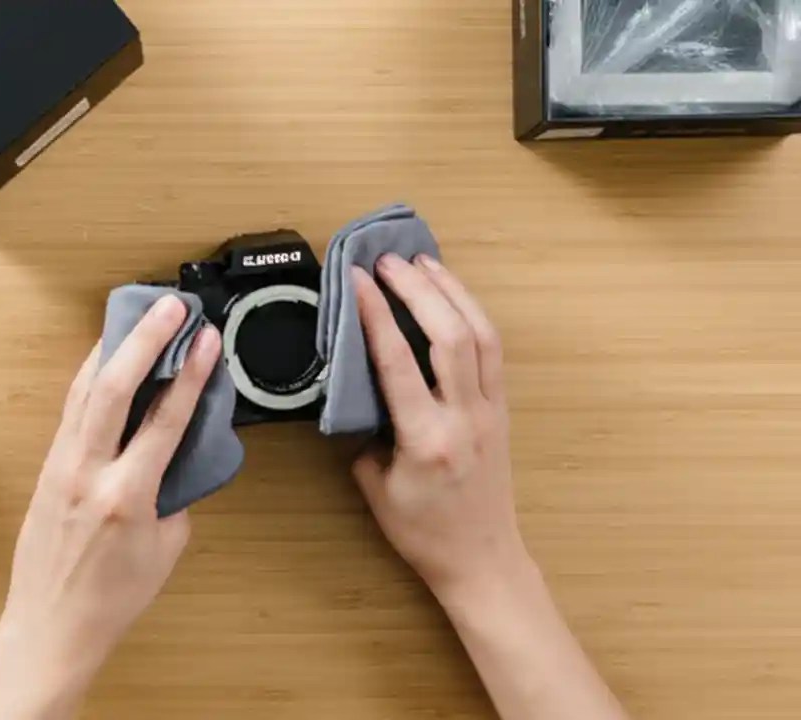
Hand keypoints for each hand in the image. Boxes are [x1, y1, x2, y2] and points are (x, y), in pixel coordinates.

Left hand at [0, 295, 221, 719]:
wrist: (51, 627)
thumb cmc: (112, 599)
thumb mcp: (166, 548)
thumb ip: (175, 492)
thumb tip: (178, 451)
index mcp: (125, 496)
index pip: (164, 418)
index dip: (190, 373)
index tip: (206, 338)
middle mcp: (86, 472)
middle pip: (113, 386)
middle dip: (144, 338)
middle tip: (170, 305)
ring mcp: (60, 466)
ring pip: (84, 389)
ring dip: (113, 347)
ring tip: (138, 315)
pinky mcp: (46, 467)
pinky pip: (72, 410)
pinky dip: (92, 377)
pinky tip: (106, 360)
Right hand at [350, 254, 530, 603]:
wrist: (482, 559)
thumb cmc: (423, 533)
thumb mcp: (375, 488)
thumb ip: (365, 434)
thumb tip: (359, 392)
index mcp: (427, 439)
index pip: (398, 362)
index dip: (376, 314)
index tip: (357, 279)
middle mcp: (465, 417)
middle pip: (450, 335)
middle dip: (418, 289)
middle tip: (387, 261)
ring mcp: (491, 410)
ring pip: (481, 334)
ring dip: (451, 291)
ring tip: (423, 262)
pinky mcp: (503, 409)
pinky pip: (492, 350)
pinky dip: (471, 313)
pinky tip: (451, 296)